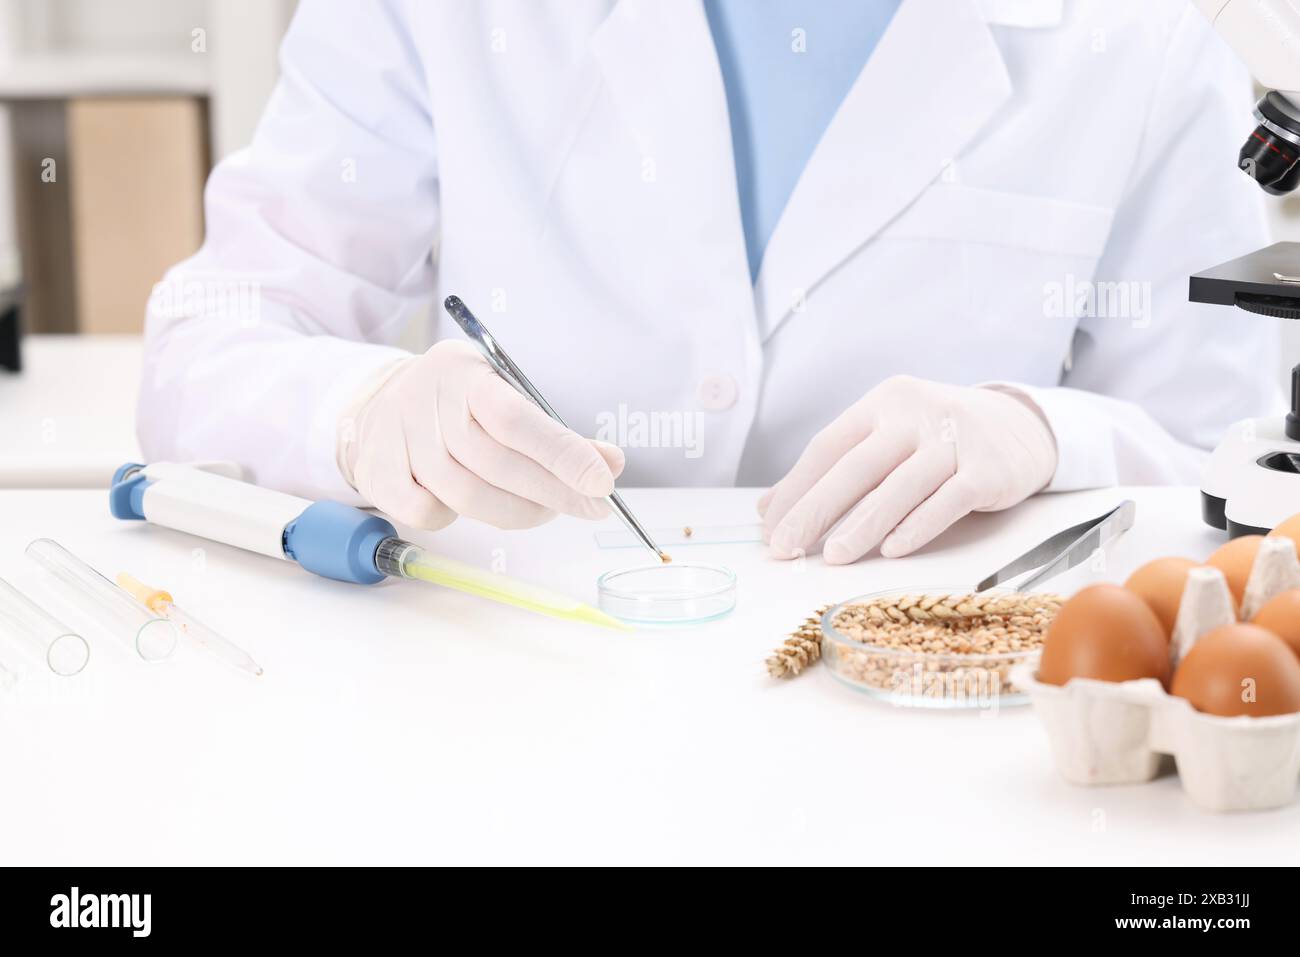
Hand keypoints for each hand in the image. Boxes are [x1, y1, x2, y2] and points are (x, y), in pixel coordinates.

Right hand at [340, 340, 622, 529]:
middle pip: (497, 465)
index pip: (517, 419)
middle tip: (592, 507)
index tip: (603, 482)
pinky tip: (476, 501)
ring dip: (518, 511)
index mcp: (463, 372)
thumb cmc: (459, 402)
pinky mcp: (376, 474)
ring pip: (467, 497)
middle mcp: (425, 401)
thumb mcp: (506, 395)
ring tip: (544, 508)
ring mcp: (396, 439)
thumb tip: (610, 464)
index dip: (563, 454)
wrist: (379, 401)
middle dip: (555, 492)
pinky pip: (430, 514)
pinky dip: (460, 517)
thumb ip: (556, 431)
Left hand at [759, 376, 1056, 563]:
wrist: (1020, 426)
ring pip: (900, 486)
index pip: (827, 448)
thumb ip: (835, 468)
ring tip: (834, 556)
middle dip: (816, 510)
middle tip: (786, 547)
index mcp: (882, 404)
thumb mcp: (887, 439)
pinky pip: (947, 501)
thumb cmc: (937, 439)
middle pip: (856, 466)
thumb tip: (769, 509)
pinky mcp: (988, 469)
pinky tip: (894, 550)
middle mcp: (914, 414)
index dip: (795, 489)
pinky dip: (919, 526)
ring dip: (864, 525)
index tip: (771, 527)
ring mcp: (954, 439)